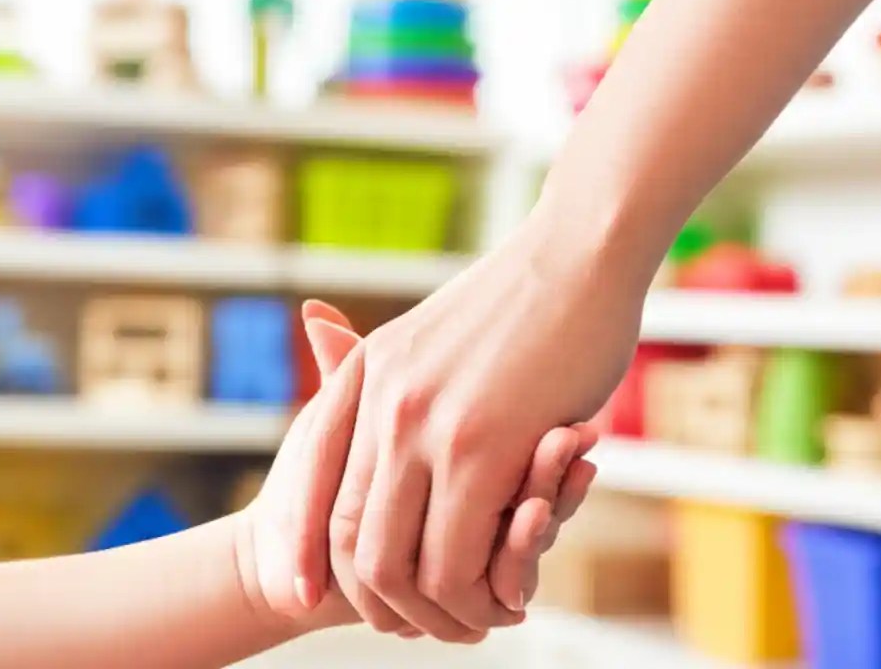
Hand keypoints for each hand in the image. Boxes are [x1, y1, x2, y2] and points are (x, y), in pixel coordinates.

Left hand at [239, 300, 597, 635]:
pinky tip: (504, 598)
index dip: (305, 547)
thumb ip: (380, 365)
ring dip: (435, 609)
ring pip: (400, 559)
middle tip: (416, 627)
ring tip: (470, 622)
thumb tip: (317, 330)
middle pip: (352, 536)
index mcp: (365, 377)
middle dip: (377, 600)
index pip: (316, 484)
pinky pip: (459, 554)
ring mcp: (427, 426)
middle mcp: (382, 404)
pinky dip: (476, 593)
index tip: (300, 592)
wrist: (580, 252)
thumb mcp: (430, 330)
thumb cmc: (522, 301)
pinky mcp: (483, 446)